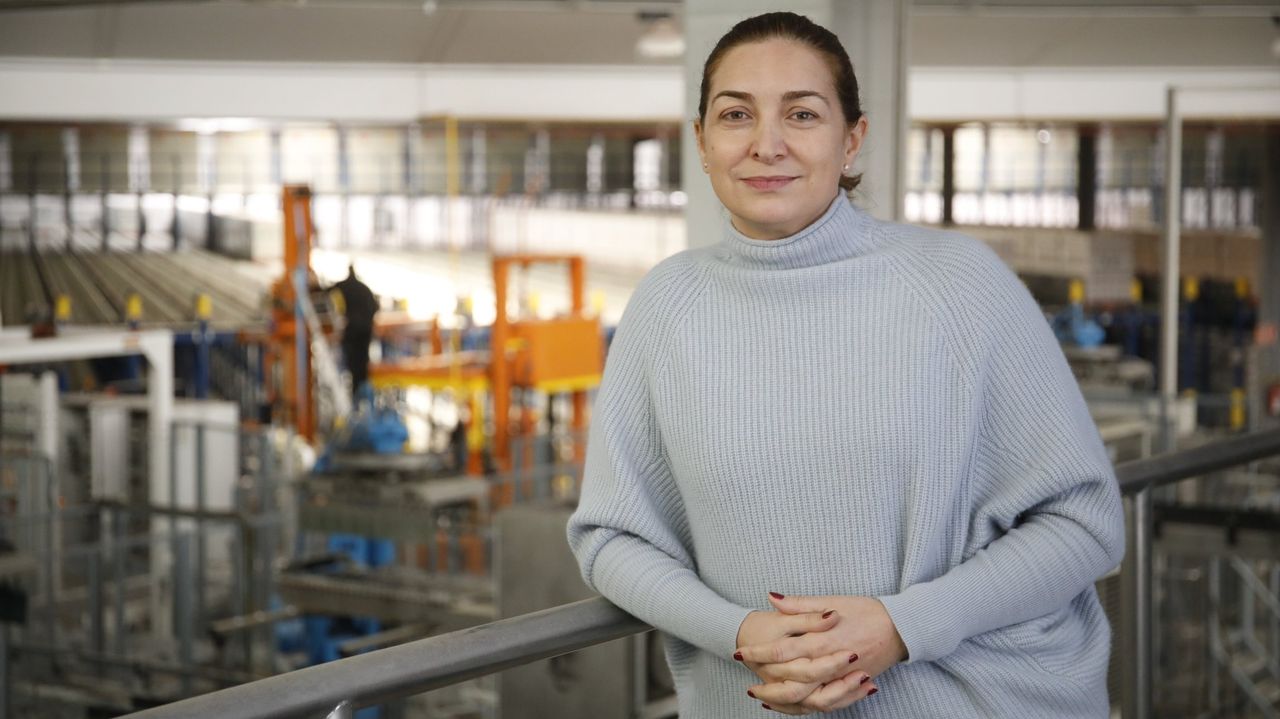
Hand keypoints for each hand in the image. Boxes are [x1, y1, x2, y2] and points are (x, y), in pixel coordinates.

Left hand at [737, 594, 904, 713]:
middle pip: (792, 681)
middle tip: (748, 683)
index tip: (742, 652)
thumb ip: (800, 604)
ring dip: (784, 701)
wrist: (901, 628)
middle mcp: (831, 662)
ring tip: (764, 698)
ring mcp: (842, 678)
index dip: (760, 653)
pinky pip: (826, 704)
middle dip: (767, 684)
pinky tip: (791, 704)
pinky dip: (807, 707)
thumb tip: (772, 598)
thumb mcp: (832, 600)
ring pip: (808, 699)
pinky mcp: (851, 686)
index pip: (783, 650)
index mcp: (822, 638)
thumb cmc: (866, 611)